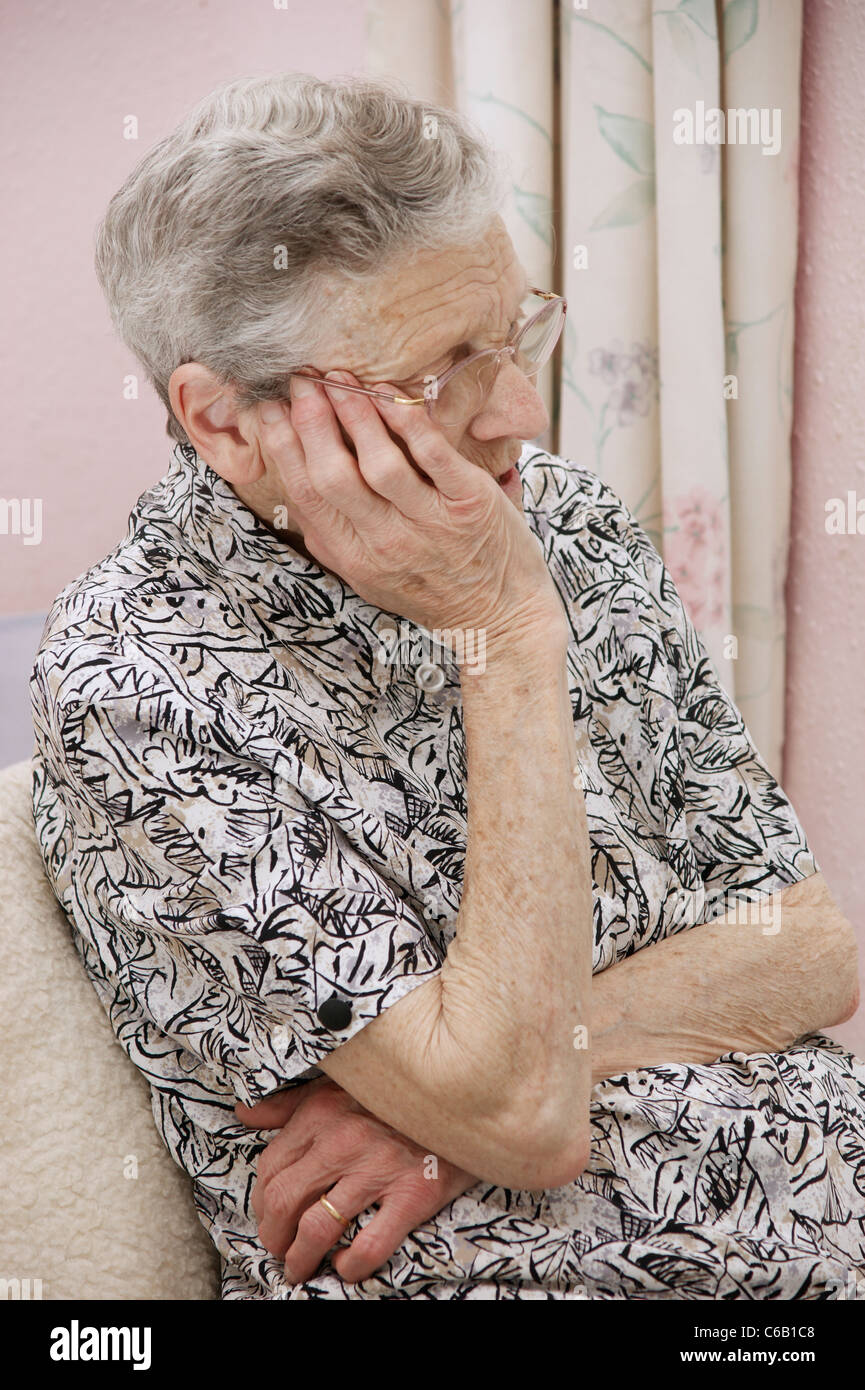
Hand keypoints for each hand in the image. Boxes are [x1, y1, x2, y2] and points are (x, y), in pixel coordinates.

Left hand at [235, 1077, 477, 1284]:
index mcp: (322, 1112)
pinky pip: (369, 1245)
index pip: (271, 1167)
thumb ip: (291, 1103)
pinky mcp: (413, 1195)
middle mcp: (344, 1140)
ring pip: (317, 1229)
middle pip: (285, 1201)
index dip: (261, 1201)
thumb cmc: (397, 1093)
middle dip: (273, 1235)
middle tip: (278, 1250)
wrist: (467, 1094)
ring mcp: (378, 1169)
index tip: (267, 1217)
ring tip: (301, 1268)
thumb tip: (247, 1113)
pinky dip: (351, 1265)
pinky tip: (346, 1266)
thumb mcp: (340, 1084)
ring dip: (300, 1258)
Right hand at [257, 371, 565, 648]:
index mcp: (354, 557)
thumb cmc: (429, 589)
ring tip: (340, 379)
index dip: (283, 447)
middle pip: (333, 476)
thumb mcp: (369, 577)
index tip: (270, 409)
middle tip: (302, 380)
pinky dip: (408, 422)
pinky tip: (389, 395)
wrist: (500, 616)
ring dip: (355, 414)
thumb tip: (294, 489)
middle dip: (312, 422)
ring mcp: (430, 524)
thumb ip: (332, 539)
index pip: (307, 495)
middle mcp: (387, 543)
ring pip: (380, 463)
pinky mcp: (470, 505)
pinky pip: (433, 456)